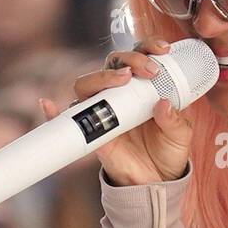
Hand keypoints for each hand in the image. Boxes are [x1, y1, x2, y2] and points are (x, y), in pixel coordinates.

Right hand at [40, 36, 193, 185]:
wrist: (157, 181)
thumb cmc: (168, 151)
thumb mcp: (180, 135)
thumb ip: (174, 120)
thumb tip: (163, 103)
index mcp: (142, 87)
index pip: (138, 57)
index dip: (147, 46)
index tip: (163, 50)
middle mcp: (120, 94)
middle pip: (113, 63)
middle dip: (130, 59)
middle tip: (149, 71)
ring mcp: (103, 110)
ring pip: (89, 84)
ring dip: (102, 77)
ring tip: (124, 79)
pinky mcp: (91, 131)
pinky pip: (68, 118)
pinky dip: (53, 111)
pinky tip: (47, 104)